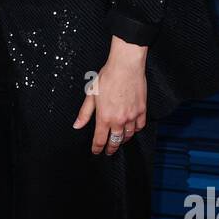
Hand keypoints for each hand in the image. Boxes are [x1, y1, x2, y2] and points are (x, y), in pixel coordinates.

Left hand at [73, 39, 146, 154]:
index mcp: (104, 117)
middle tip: (108, 151)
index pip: (100, 140)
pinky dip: (135, 130)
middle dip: (111, 148)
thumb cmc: (108, 77)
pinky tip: (131, 129)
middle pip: (115, 141)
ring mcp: (131, 116)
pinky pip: (139, 126)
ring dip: (122, 139)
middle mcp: (118, 120)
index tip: (96, 151)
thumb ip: (85, 113)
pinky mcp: (142, 110)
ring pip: (128, 135)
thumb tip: (77, 125)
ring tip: (119, 140)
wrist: (126, 66)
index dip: (97, 148)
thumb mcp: (91, 94)